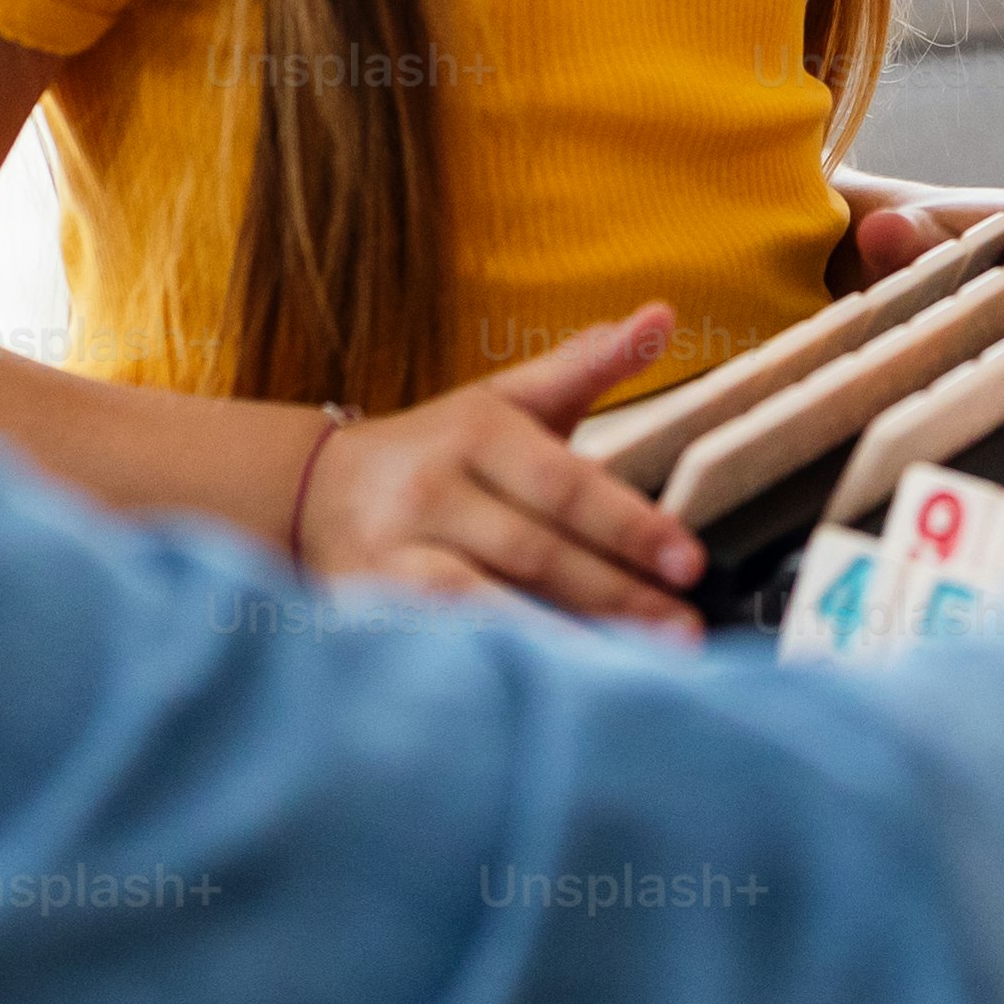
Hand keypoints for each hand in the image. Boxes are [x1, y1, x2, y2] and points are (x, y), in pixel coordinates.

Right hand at [299, 308, 703, 634]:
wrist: (312, 491)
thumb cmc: (439, 449)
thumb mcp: (506, 398)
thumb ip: (585, 365)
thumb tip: (664, 316)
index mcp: (476, 431)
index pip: (564, 483)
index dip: (629, 526)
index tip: (691, 564)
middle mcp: (432, 489)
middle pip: (535, 551)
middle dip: (617, 597)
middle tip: (686, 633)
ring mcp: (395, 552)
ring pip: (486, 602)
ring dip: (564, 640)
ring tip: (634, 673)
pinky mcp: (370, 606)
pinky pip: (443, 640)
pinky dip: (496, 663)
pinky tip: (548, 687)